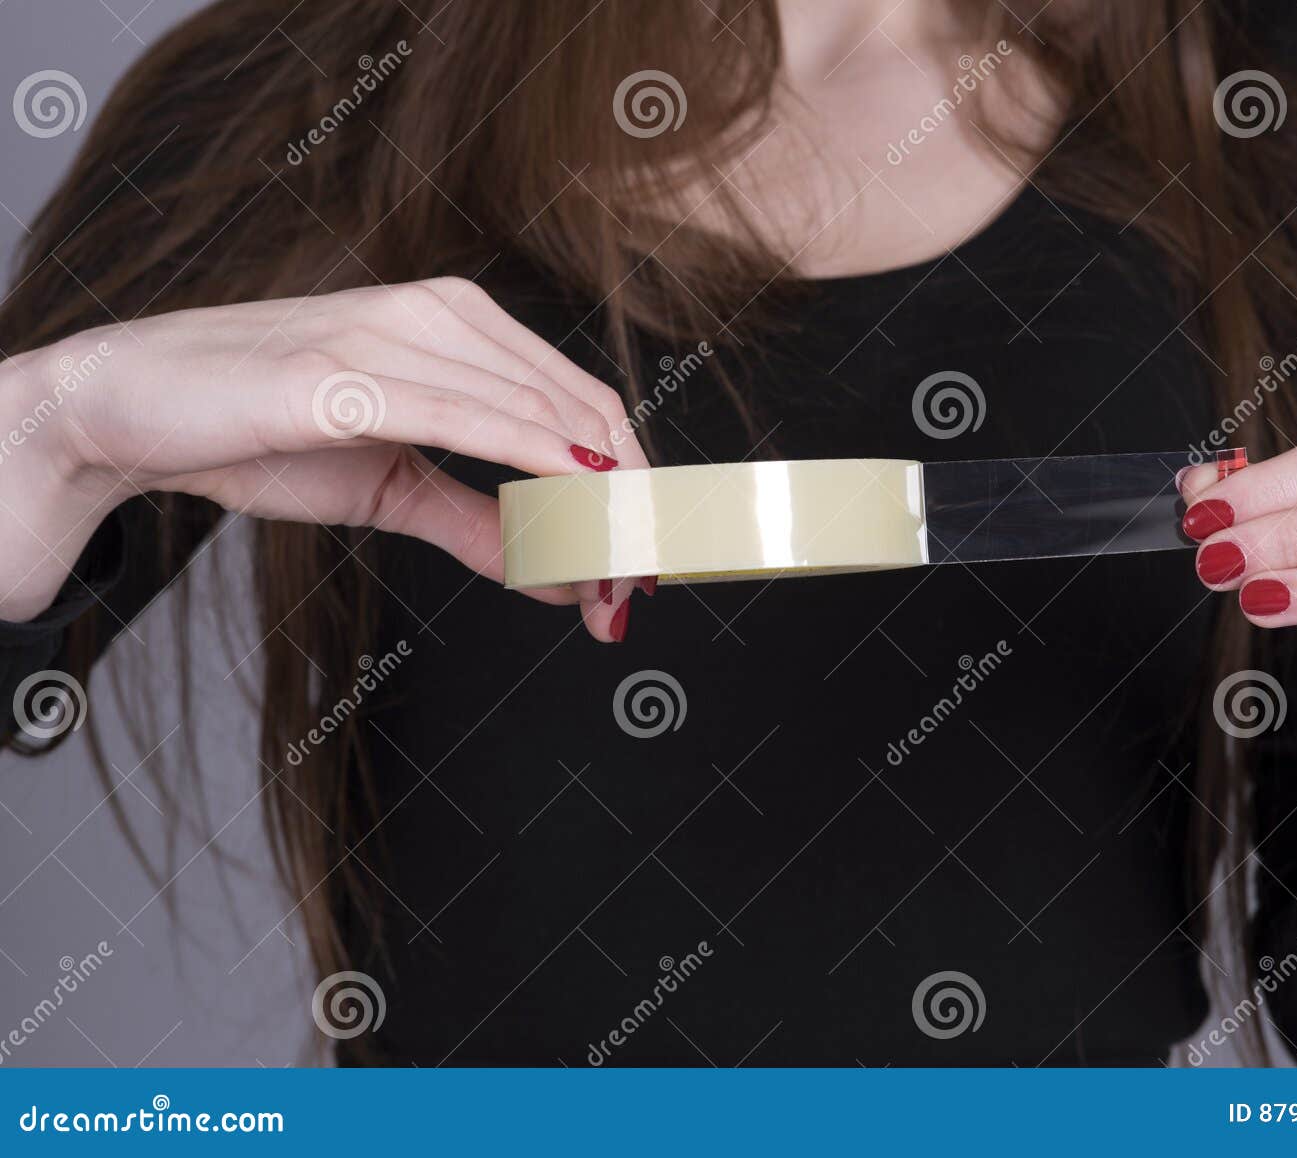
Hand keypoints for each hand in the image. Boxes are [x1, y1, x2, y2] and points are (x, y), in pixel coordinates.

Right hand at [0, 277, 644, 639]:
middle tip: (640, 588)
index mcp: (459, 323)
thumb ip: (480, 525)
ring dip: (596, 509)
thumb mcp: (389, 487)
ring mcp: (395, 335)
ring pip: (543, 418)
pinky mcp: (348, 373)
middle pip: (581, 411)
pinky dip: (540, 466)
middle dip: (628, 509)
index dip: (633, 483)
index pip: (582, 400)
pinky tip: (583, 506)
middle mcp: (441, 315)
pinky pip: (472, 420)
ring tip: (616, 581)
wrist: (124, 410)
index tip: (648, 556)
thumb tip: (563, 578)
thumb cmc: (254, 432)